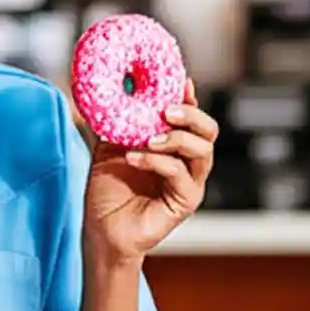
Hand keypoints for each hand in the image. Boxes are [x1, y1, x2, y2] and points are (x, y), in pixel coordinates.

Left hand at [83, 79, 217, 266]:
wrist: (100, 228)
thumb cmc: (108, 189)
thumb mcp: (109, 146)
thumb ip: (117, 121)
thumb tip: (111, 87)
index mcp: (174, 145)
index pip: (191, 117)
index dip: (188, 98)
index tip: (180, 81)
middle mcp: (187, 162)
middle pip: (209, 131)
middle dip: (192, 116)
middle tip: (167, 110)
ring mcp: (190, 182)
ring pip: (202, 152)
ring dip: (176, 138)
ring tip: (149, 137)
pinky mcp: (185, 202)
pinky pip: (180, 174)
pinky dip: (157, 161)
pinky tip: (133, 157)